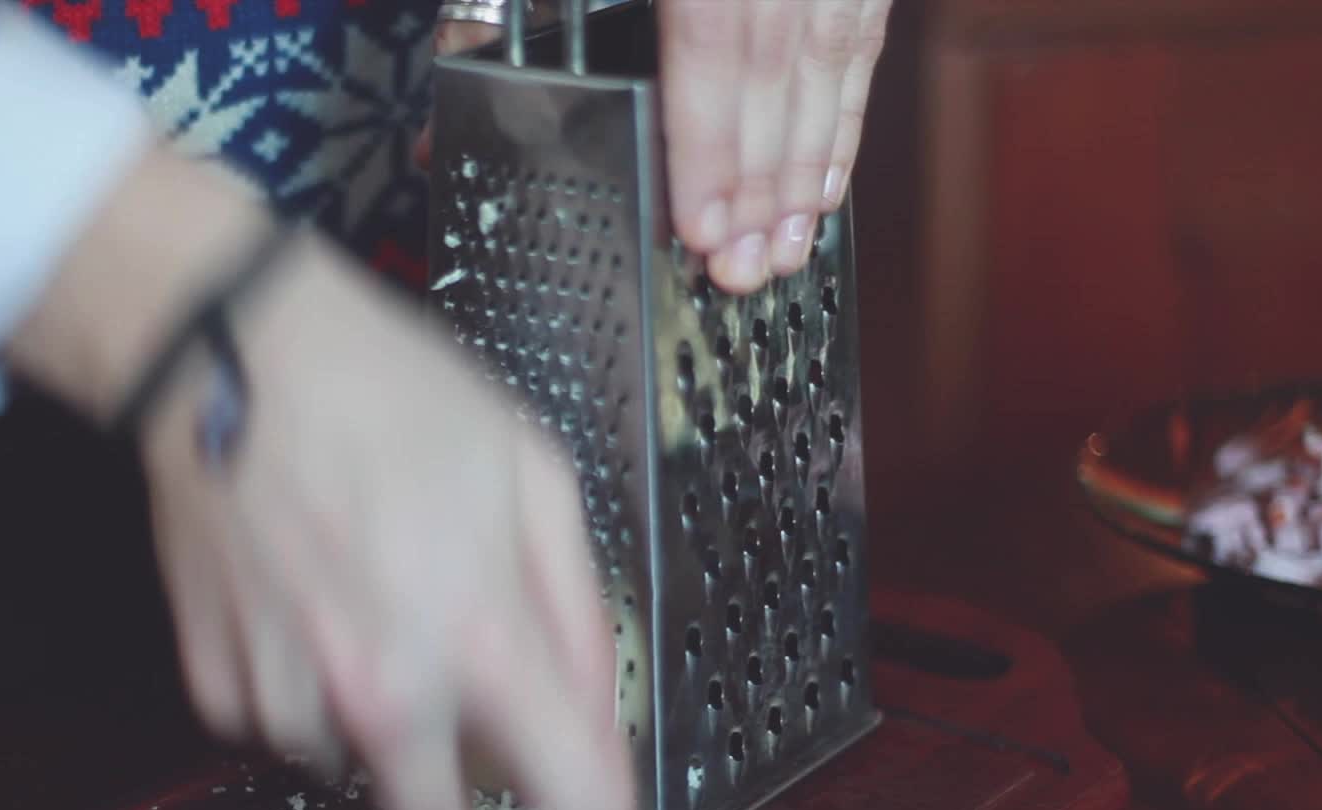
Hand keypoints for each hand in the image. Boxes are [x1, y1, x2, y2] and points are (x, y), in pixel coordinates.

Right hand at [6, 150, 634, 809]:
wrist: (235, 350)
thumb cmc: (389, 393)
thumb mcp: (532, 471)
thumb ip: (576, 606)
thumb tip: (594, 706)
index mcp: (481, 637)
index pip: (574, 800)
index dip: (593, 805)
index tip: (586, 790)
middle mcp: (385, 688)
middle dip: (460, 804)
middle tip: (456, 726)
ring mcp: (292, 691)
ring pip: (347, 773)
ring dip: (364, 725)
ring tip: (364, 617)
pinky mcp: (217, 678)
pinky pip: (270, 729)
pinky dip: (291, 691)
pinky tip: (302, 611)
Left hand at [415, 0, 891, 294]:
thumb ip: (515, 1)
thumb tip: (461, 74)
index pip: (715, 45)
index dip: (711, 145)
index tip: (702, 224)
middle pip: (779, 65)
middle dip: (764, 180)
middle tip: (744, 270)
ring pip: (834, 54)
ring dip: (814, 160)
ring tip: (793, 242)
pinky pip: (861, 26)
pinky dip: (848, 102)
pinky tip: (831, 163)